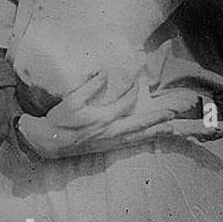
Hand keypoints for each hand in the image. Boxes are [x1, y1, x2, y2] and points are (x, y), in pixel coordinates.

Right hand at [16, 74, 222, 159]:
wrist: (47, 144)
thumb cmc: (57, 122)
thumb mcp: (70, 101)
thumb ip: (89, 86)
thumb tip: (105, 74)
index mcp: (102, 120)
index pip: (124, 104)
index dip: (132, 92)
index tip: (138, 82)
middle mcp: (111, 132)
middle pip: (141, 125)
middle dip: (158, 118)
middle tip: (175, 112)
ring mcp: (111, 142)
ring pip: (140, 136)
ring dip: (157, 131)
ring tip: (174, 127)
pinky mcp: (109, 147)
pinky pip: (133, 143)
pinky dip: (145, 139)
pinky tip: (153, 136)